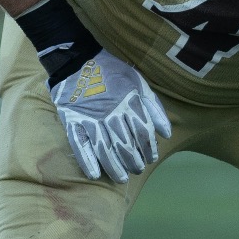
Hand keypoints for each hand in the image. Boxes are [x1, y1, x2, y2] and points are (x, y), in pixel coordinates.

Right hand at [49, 50, 171, 182]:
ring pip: (105, 149)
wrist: (77, 60)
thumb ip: (154, 107)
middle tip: (137, 169)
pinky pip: (80, 145)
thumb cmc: (111, 72)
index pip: (143, 132)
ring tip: (122, 178)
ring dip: (115, 167)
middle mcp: (110, 112)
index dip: (149, 149)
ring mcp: (90, 117)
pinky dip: (87, 161)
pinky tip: (95, 174)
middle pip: (125, 144)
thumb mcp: (138, 82)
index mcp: (129, 101)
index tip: (151, 158)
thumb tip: (166, 134)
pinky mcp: (72, 121)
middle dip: (134, 161)